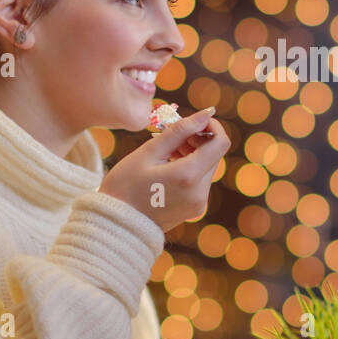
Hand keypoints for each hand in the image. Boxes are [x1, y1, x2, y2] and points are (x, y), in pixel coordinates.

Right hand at [99, 108, 230, 231]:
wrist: (117, 224)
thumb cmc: (125, 186)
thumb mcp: (149, 151)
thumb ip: (180, 130)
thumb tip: (206, 113)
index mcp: (188, 176)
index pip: (220, 142)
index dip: (211, 126)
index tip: (194, 121)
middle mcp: (200, 192)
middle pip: (214, 154)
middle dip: (198, 139)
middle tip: (172, 134)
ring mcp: (199, 203)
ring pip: (207, 166)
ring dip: (193, 153)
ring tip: (167, 150)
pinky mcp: (194, 209)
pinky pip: (200, 180)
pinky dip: (190, 167)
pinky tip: (168, 165)